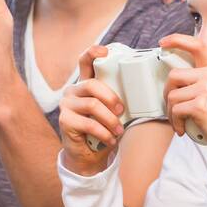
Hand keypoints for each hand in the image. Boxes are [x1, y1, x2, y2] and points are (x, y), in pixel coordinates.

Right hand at [57, 45, 125, 174]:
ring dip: (110, 120)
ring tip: (118, 131)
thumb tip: (142, 91)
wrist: (89, 155)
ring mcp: (66, 105)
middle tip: (121, 111)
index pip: (85, 62)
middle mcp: (72, 91)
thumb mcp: (112, 111)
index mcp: (85, 85)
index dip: (93, 52)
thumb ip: (118, 99)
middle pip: (92, 85)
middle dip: (111, 98)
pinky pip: (89, 124)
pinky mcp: (64, 120)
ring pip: (92, 105)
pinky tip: (110, 139)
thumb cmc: (103, 130)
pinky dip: (104, 133)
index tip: (105, 51)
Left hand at [159, 33, 206, 156]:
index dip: (177, 40)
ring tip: (180, 121)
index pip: (197, 45)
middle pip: (174, 76)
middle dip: (167, 93)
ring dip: (171, 112)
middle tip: (173, 108)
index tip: (164, 42)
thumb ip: (202, 81)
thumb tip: (174, 80)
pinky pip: (175, 110)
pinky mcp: (201, 105)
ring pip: (172, 96)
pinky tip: (183, 129)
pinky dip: (176, 123)